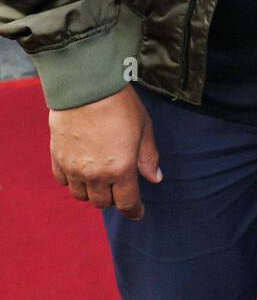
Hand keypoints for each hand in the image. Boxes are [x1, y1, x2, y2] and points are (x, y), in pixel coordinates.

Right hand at [48, 84, 161, 219]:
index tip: (137, 213)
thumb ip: (148, 158)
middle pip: (103, 202)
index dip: (134, 211)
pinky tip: (80, 169)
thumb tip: (156, 178)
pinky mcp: (58, 158)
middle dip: (113, 199)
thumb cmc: (120, 105)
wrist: (87, 87)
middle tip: (119, 187)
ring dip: (92, 191)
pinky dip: (72, 180)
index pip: (127, 203)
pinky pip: (63, 181)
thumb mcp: (144, 129)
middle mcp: (96, 174)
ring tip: (99, 178)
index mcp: (122, 169)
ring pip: (81, 195)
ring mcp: (74, 168)